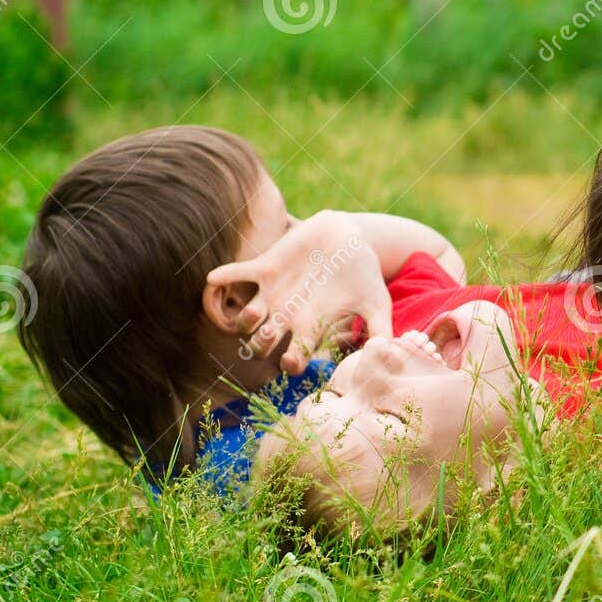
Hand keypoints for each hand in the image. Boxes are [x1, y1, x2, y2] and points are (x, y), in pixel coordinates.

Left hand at [207, 210, 392, 371]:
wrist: (350, 237)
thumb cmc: (364, 273)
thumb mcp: (377, 302)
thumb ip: (380, 329)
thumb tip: (385, 352)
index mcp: (310, 328)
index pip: (292, 358)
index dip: (288, 364)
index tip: (292, 360)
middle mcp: (287, 316)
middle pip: (259, 345)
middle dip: (259, 346)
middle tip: (269, 336)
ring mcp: (274, 293)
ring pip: (244, 317)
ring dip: (241, 318)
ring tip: (254, 311)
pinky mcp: (266, 267)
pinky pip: (236, 274)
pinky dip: (223, 276)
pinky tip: (216, 277)